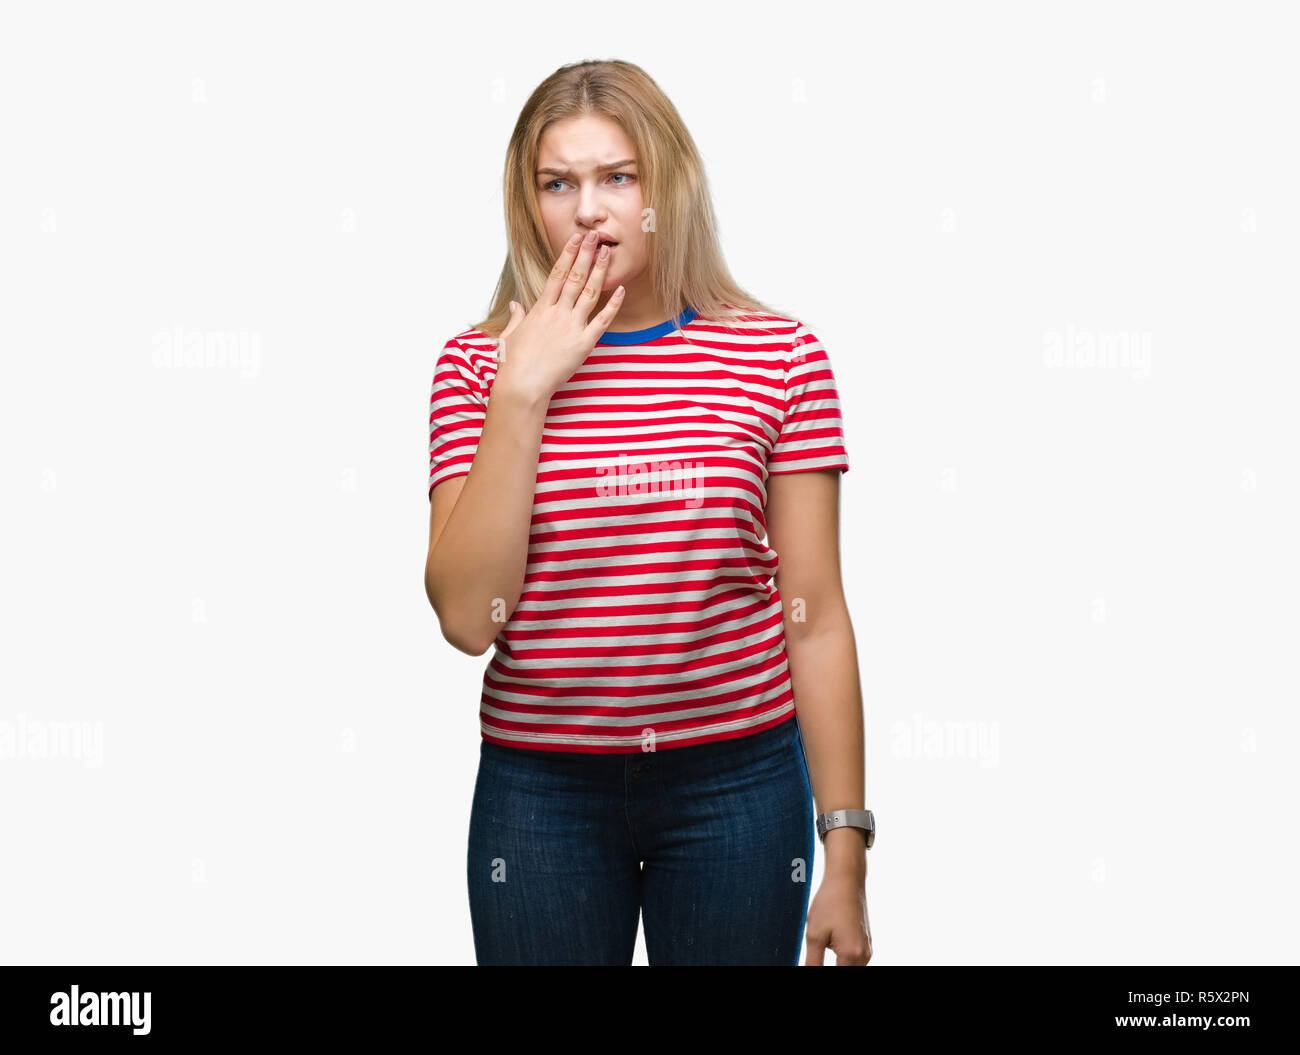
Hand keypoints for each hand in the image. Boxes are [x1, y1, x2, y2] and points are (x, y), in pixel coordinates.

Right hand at [492, 231, 624, 402]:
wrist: (523, 385)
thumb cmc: (513, 363)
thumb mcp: (510, 335)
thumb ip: (517, 317)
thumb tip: (517, 305)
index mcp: (540, 309)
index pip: (557, 275)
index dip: (567, 254)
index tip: (575, 239)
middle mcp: (557, 313)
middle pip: (575, 277)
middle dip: (586, 254)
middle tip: (595, 236)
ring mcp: (572, 327)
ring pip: (589, 293)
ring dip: (599, 271)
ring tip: (608, 253)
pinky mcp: (583, 344)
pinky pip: (602, 321)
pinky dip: (613, 305)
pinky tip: (620, 289)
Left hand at [804, 867, 871, 964]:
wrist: (847, 879)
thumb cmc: (829, 903)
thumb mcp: (814, 935)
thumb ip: (813, 963)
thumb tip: (808, 973)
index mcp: (852, 956)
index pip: (837, 977)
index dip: (821, 971)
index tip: (815, 956)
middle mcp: (864, 955)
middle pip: (845, 972)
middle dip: (829, 966)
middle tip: (819, 947)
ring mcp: (867, 948)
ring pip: (849, 966)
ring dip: (836, 962)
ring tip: (826, 937)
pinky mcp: (866, 941)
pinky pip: (854, 958)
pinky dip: (842, 955)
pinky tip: (832, 934)